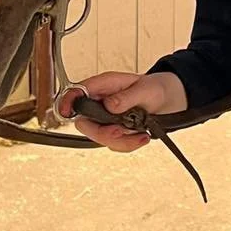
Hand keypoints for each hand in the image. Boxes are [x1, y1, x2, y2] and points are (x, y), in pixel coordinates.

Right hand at [57, 70, 187, 152]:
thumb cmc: (152, 89)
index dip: (68, 102)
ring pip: (99, 137)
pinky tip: (142, 137)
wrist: (164, 100)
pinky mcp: (113, 131)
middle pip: (84, 122)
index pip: (77, 93)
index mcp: (103, 86)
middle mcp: (100, 103)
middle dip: (101, 132)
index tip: (66, 111)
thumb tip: (110, 105)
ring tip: (140, 134)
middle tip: (119, 132)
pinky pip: (114, 144)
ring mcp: (105, 119)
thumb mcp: (145, 89)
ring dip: (120, 140)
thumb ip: (126, 97)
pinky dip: (128, 144)